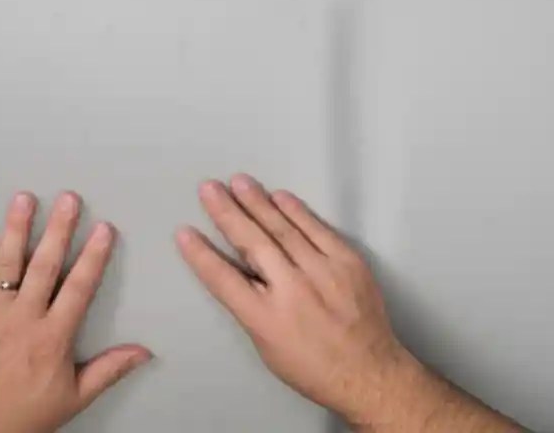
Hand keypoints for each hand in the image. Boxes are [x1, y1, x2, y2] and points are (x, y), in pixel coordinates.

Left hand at [0, 191, 151, 432]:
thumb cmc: (22, 416)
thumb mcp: (74, 397)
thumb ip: (108, 370)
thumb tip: (143, 352)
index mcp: (52, 337)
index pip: (79, 287)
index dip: (93, 256)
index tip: (103, 230)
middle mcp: (23, 319)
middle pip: (45, 265)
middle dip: (59, 229)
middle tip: (68, 199)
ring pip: (7, 263)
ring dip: (18, 228)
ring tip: (25, 199)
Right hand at [175, 175, 520, 431]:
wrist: (368, 371)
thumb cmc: (313, 367)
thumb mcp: (267, 346)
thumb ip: (250, 306)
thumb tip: (238, 270)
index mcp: (265, 318)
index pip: (223, 279)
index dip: (201, 254)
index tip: (185, 232)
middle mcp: (292, 291)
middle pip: (252, 243)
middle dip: (227, 212)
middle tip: (210, 188)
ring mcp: (322, 273)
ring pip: (284, 229)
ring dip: (259, 202)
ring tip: (239, 182)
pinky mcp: (348, 262)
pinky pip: (317, 229)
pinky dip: (297, 211)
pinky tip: (280, 196)